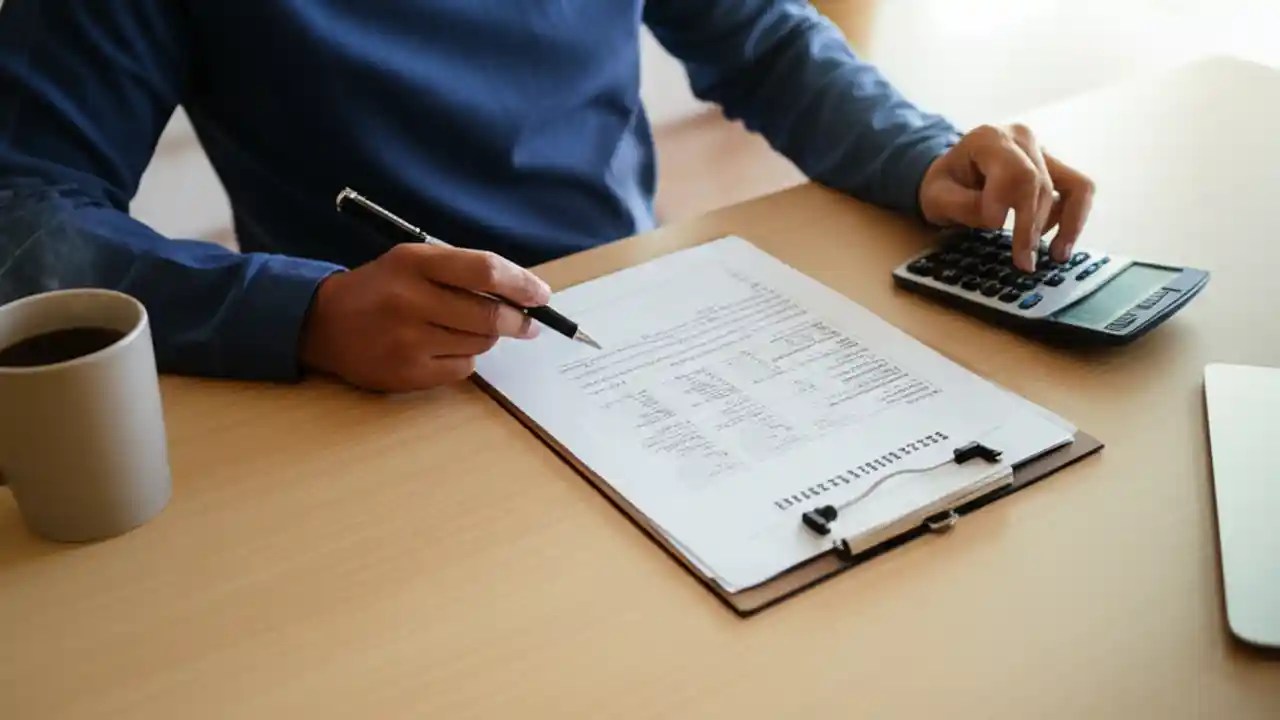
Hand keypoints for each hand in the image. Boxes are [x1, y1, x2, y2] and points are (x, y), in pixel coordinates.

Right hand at [300, 243, 550, 391]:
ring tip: (464, 329)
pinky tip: (442, 348)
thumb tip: (521, 293)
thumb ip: (462, 271)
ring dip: (486, 338)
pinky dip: (464, 359)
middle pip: (489, 315)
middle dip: (518, 320)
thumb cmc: (380, 288)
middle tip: (528, 323)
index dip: (521, 284)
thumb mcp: (413, 261)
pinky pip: (462, 369)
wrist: (323, 324)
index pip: (485, 270)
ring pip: (479, 344)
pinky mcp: (407, 373)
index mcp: (414, 262)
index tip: (541, 294)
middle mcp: (410, 300)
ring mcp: (408, 340)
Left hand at [918, 123, 1095, 272]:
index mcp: (989, 139)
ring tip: (1056, 256)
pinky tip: (1057, 243)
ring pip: (1073, 186)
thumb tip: (999, 220)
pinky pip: (1079, 191)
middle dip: (1032, 227)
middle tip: (1024, 262)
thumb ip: (963, 206)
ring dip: (1068, 224)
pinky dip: (1073, 218)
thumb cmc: (943, 185)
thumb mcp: (936, 196)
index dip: (1008, 204)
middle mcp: (1021, 139)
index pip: (1014, 172)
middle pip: (1040, 184)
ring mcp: (1042, 152)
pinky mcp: (1055, 169)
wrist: (951, 174)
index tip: (992, 227)